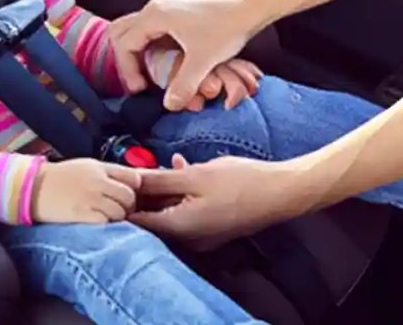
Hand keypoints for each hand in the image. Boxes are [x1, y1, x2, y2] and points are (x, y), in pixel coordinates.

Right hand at [31, 159, 142, 223]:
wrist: (32, 188)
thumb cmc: (59, 178)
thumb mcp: (85, 166)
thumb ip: (108, 172)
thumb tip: (132, 181)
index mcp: (100, 168)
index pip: (133, 177)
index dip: (135, 188)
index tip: (129, 195)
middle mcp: (98, 182)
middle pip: (129, 196)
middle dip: (128, 205)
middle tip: (120, 210)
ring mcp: (90, 199)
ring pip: (120, 212)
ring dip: (117, 217)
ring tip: (107, 218)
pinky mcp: (82, 215)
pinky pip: (106, 222)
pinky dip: (106, 224)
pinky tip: (97, 223)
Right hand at [110, 0, 269, 110]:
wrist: (250, 7)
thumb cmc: (227, 27)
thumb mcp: (204, 60)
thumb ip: (183, 84)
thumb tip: (169, 105)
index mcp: (155, 15)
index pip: (125, 45)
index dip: (128, 71)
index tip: (141, 89)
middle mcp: (156, 8)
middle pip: (122, 33)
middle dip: (126, 60)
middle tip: (139, 81)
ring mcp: (167, 8)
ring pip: (137, 31)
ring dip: (138, 54)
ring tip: (150, 76)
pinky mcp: (177, 13)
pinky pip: (152, 30)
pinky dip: (151, 48)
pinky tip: (166, 64)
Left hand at [129, 154, 316, 247]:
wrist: (281, 192)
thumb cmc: (241, 183)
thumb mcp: (194, 176)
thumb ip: (159, 179)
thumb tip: (130, 180)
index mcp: (179, 228)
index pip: (137, 221)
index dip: (125, 200)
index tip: (121, 179)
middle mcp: (187, 238)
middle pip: (153, 217)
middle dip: (145, 192)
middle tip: (141, 167)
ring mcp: (201, 235)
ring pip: (171, 211)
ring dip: (164, 189)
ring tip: (165, 164)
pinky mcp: (213, 226)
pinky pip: (187, 210)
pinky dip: (181, 192)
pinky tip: (184, 169)